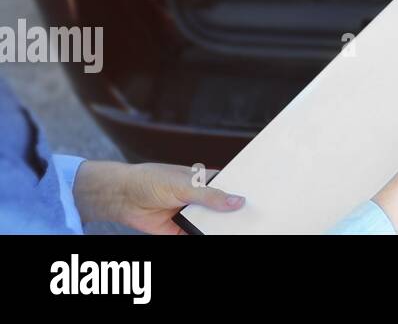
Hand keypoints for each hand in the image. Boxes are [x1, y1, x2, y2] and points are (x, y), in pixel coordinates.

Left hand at [72, 161, 244, 233]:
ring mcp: (191, 214)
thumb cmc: (152, 180)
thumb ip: (211, 195)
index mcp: (205, 180)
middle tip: (249, 220)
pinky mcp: (180, 231)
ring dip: (219, 228)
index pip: (230, 187)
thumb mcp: (185, 184)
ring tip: (236, 231)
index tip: (257, 200)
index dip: (242, 193)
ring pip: (212, 224)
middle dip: (233, 214)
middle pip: (223, 208)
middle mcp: (200, 198)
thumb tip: (237, 201)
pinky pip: (197, 235)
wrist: (123, 197)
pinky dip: (204, 236)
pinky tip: (214, 235)